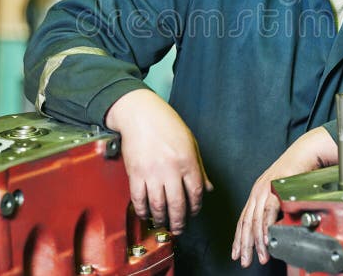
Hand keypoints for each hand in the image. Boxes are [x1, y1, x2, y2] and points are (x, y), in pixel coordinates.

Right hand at [105, 88, 212, 233]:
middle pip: (178, 204)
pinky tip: (146, 213)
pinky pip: (139, 199)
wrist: (140, 113)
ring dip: (161, 219)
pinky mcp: (135, 173)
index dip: (195, 207)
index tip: (193, 213)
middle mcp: (171, 169)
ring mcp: (152, 172)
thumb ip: (199, 168)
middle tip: (178, 229)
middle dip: (179, 222)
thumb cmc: (166, 125)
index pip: (196, 193)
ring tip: (162, 223)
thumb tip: (208, 189)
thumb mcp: (190, 143)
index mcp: (187, 161)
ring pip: (158, 205)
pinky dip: (142, 210)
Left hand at [231, 127, 336, 266]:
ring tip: (261, 256)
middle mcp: (259, 190)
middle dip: (244, 244)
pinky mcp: (277, 187)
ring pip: (257, 219)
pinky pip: (270, 210)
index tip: (237, 253)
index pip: (244, 219)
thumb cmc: (298, 171)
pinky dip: (268, 226)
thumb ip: (276, 208)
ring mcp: (266, 188)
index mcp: (258, 192)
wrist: (307, 153)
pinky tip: (268, 239)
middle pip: (247, 222)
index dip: (239, 238)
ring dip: (258, 240)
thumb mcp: (282, 192)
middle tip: (244, 261)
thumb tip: (275, 229)